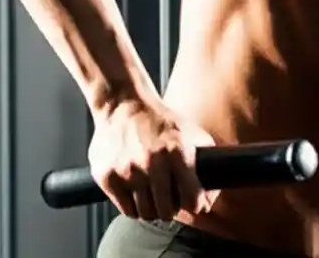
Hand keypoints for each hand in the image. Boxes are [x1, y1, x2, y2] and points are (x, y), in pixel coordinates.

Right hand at [88, 98, 219, 221]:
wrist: (123, 104)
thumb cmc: (160, 121)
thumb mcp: (192, 133)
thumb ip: (208, 161)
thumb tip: (211, 196)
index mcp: (178, 152)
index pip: (193, 200)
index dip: (196, 205)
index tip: (193, 202)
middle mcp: (152, 163)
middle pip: (168, 212)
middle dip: (173, 208)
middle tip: (170, 200)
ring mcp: (127, 171)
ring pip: (146, 213)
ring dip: (153, 209)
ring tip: (153, 197)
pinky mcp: (107, 176)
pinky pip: (126, 209)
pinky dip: (133, 206)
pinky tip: (137, 194)